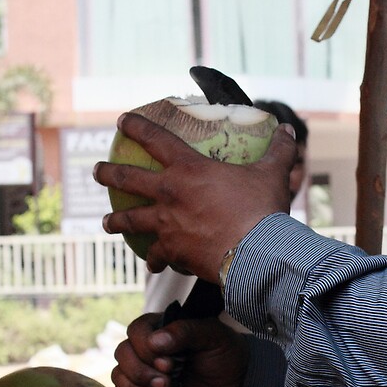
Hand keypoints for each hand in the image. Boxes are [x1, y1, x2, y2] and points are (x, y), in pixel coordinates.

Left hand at [93, 112, 297, 278]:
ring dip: (115, 220)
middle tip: (96, 171)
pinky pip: (156, 255)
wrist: (256, 253)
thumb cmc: (262, 209)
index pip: (155, 139)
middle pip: (128, 179)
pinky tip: (152, 265)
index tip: (121, 120)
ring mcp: (167, 224)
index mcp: (189, 169)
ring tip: (105, 223)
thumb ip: (279, 150)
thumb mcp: (273, 174)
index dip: (136, 126)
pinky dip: (153, 260)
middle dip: (108, 173)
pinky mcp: (172, 252)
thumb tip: (290, 131)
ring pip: (131, 220)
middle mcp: (169, 194)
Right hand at [109, 312, 248, 386]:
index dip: (146, 349)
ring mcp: (145, 372)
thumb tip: (155, 341)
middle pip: (123, 354)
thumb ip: (186, 332)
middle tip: (167, 385)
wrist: (238, 386)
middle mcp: (148, 348)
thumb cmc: (227, 354)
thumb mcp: (213, 336)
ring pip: (119, 376)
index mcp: (162, 327)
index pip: (137, 331)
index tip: (169, 364)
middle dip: (141, 373)